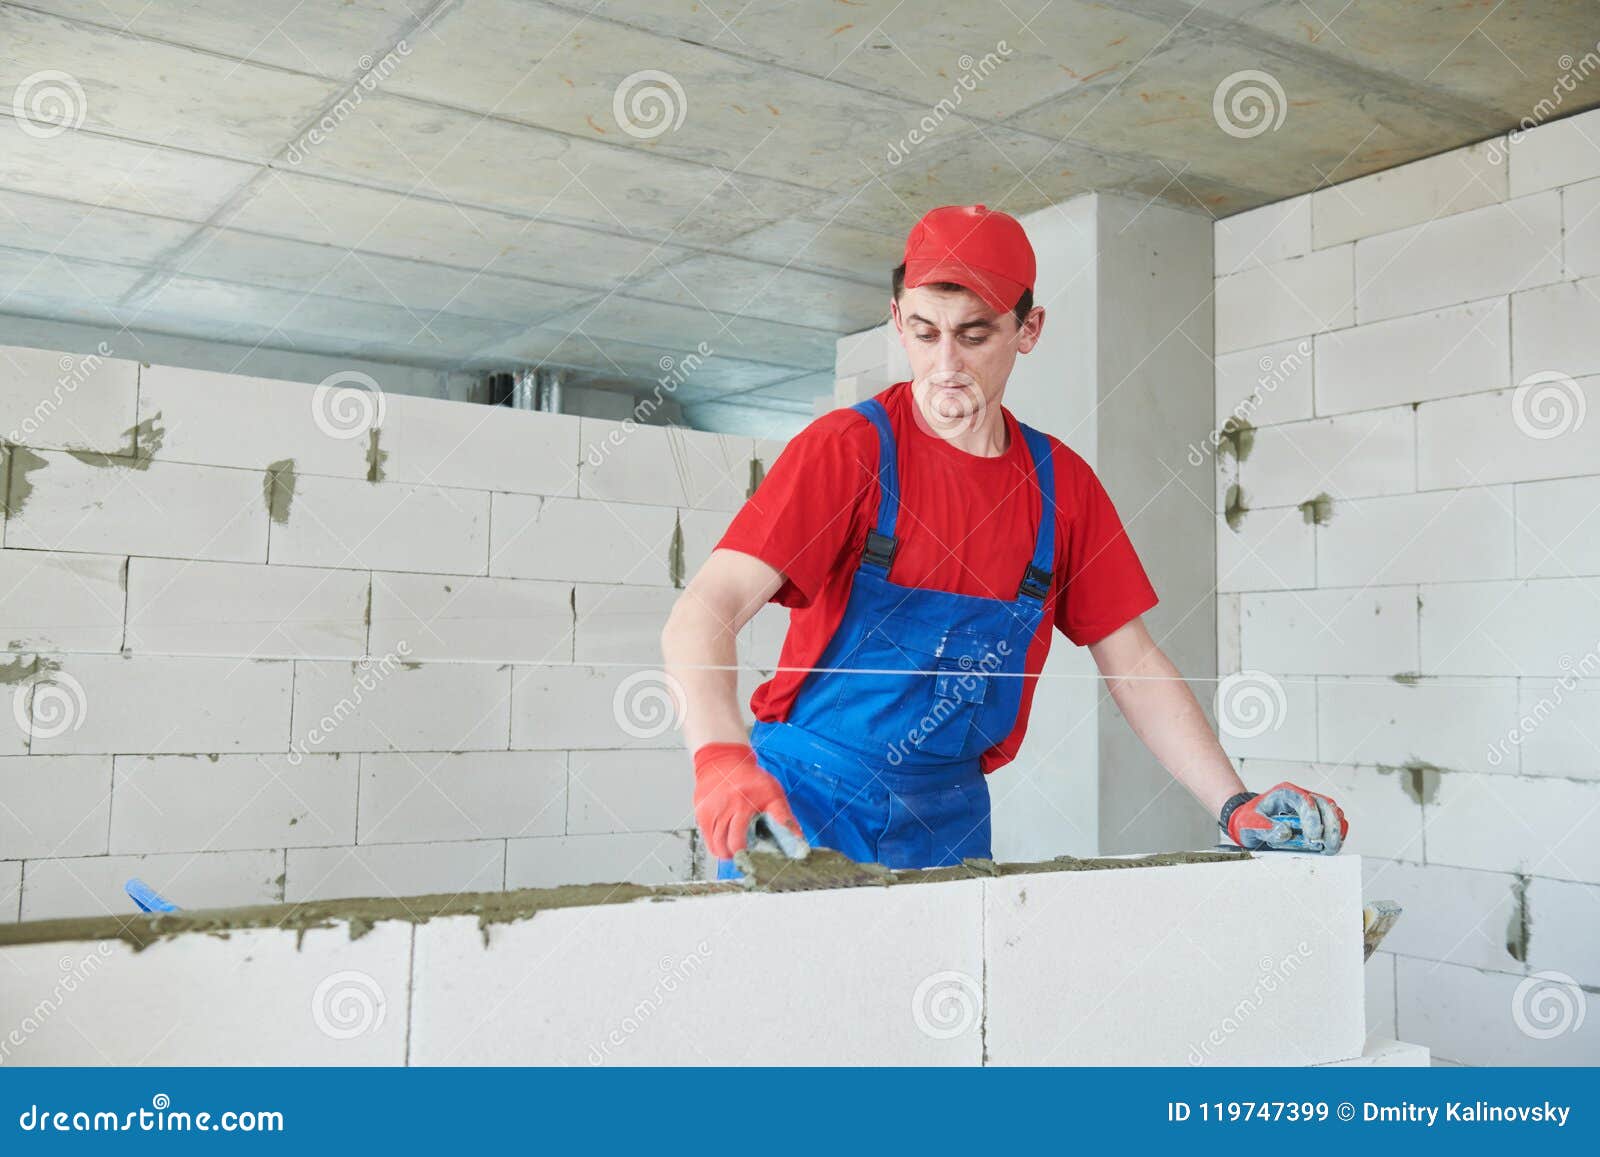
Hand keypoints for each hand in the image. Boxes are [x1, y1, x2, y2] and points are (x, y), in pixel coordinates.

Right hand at [692, 742, 801, 859]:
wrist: (723, 761)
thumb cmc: (751, 778)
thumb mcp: (773, 793)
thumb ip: (784, 816)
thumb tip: (799, 840)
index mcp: (743, 803)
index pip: (740, 840)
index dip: (747, 856)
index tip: (756, 861)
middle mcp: (724, 808)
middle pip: (727, 846)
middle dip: (738, 857)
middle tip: (748, 856)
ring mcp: (710, 811)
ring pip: (715, 846)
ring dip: (727, 852)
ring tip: (737, 849)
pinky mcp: (701, 813)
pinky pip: (707, 839)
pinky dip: (717, 844)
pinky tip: (727, 839)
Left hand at [1225, 782, 1347, 854]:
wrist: (1249, 821)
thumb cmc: (1249, 819)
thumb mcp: (1248, 822)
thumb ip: (1264, 827)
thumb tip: (1285, 833)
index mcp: (1285, 792)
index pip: (1305, 800)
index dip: (1313, 818)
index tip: (1313, 836)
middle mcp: (1301, 797)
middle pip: (1326, 805)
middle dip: (1330, 826)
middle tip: (1327, 845)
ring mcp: (1311, 807)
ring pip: (1334, 813)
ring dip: (1336, 831)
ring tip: (1331, 848)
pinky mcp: (1317, 819)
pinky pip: (1333, 823)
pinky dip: (1335, 834)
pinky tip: (1330, 847)